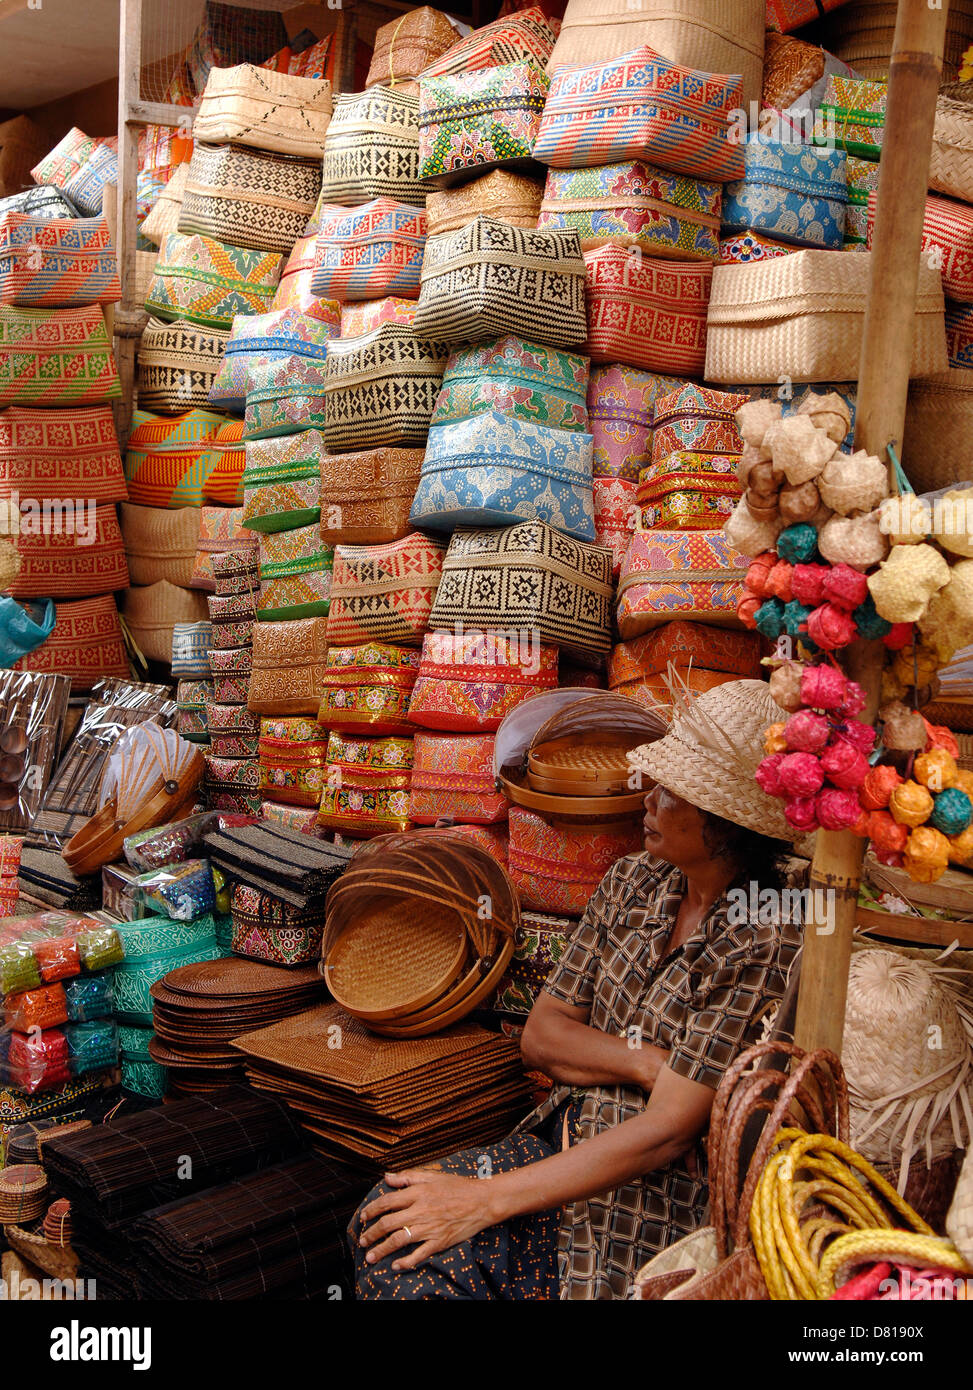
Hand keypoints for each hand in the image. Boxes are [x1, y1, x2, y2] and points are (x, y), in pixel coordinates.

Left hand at [359, 1169, 496, 1271]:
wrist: (483, 1200)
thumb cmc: (458, 1186)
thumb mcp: (433, 1175)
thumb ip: (408, 1176)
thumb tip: (387, 1177)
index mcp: (417, 1193)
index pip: (387, 1202)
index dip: (371, 1210)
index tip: (363, 1217)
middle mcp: (420, 1210)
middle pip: (388, 1223)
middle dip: (371, 1234)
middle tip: (362, 1240)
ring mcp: (429, 1228)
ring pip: (399, 1240)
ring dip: (382, 1250)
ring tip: (370, 1257)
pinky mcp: (440, 1242)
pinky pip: (419, 1254)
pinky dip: (406, 1262)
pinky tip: (395, 1266)